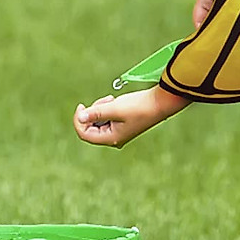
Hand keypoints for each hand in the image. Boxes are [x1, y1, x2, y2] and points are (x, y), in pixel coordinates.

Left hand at [73, 86, 189, 148]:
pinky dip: (106, 108)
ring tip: (113, 99)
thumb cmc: (138, 106)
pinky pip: (106, 117)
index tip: (81, 106)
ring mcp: (117, 132)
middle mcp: (113, 138)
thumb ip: (96, 113)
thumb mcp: (115, 108)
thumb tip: (81, 118)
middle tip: (107, 100)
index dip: (79, 120)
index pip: (84, 134)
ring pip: (98, 120)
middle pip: (90, 127)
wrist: (160, 102)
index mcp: (111, 139)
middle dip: (93, 111)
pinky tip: (115, 101)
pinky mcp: (121, 124)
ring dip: (100, 108)